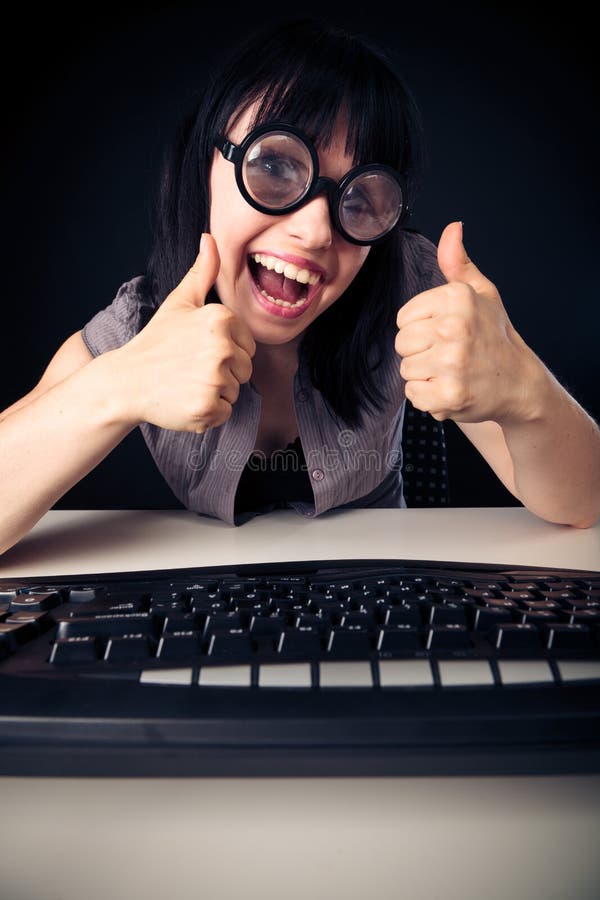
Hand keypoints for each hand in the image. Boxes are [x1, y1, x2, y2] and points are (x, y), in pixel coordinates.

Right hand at [114, 233, 255, 431]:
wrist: (125, 382)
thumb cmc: (156, 342)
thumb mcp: (179, 302)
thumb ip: (202, 272)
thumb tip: (210, 238)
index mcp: (221, 319)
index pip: (247, 347)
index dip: (225, 352)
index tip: (197, 352)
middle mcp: (222, 347)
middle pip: (244, 371)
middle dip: (221, 374)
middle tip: (189, 370)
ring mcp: (215, 379)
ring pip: (235, 393)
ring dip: (214, 394)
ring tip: (185, 384)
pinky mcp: (208, 407)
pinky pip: (224, 414)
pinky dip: (207, 414)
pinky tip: (185, 401)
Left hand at [395, 221, 535, 423]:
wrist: (519, 383)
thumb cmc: (494, 336)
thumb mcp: (481, 293)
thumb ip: (458, 263)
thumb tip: (452, 228)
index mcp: (457, 298)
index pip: (403, 318)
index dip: (421, 328)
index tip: (445, 333)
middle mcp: (454, 327)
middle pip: (402, 344)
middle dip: (420, 353)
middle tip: (450, 355)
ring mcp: (452, 363)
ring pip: (407, 370)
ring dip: (425, 376)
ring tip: (452, 372)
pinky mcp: (449, 394)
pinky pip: (414, 395)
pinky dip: (429, 398)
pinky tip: (451, 389)